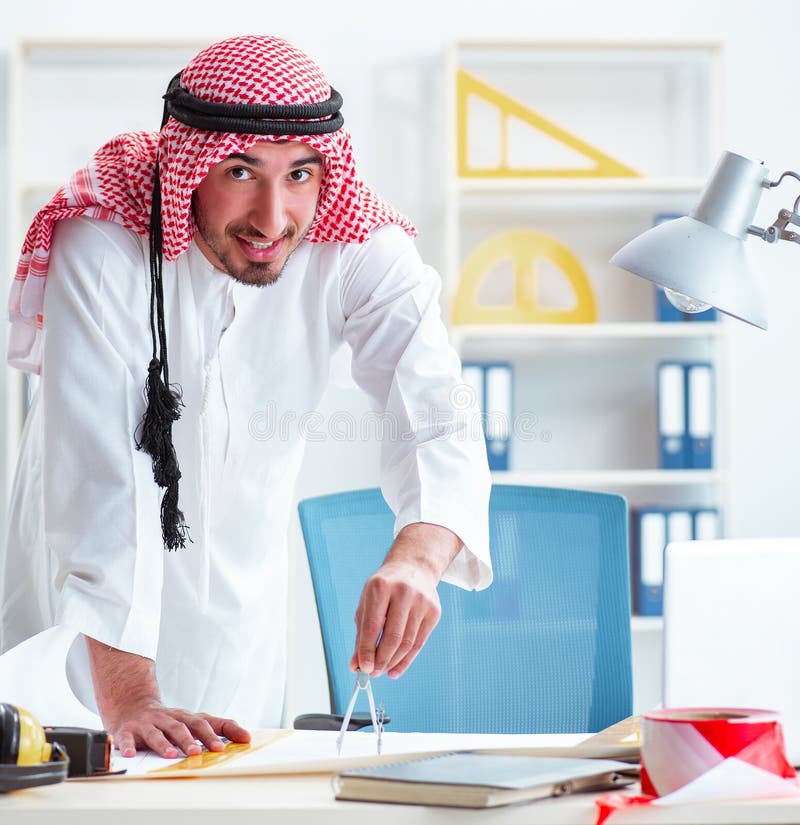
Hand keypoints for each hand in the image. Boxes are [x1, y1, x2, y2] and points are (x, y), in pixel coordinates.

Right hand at [84, 636, 250, 757]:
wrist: (133, 706)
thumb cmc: (169, 719)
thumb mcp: (193, 721)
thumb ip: (219, 728)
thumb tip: (247, 737)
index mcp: (186, 717)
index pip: (206, 722)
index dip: (221, 732)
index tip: (238, 740)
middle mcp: (169, 718)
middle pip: (183, 727)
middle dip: (192, 740)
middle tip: (201, 752)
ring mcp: (148, 724)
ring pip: (158, 733)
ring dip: (165, 744)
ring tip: (173, 755)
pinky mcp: (128, 730)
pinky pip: (127, 738)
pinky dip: (128, 745)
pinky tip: (131, 754)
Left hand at [349, 523, 460, 678]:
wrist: (413, 567)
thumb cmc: (385, 587)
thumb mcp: (367, 602)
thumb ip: (361, 633)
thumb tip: (356, 663)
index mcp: (381, 587)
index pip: (373, 626)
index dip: (367, 650)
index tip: (363, 667)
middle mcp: (404, 592)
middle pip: (393, 637)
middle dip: (381, 660)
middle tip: (373, 673)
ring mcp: (422, 601)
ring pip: (407, 643)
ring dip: (393, 662)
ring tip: (382, 670)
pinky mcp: (434, 612)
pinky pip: (419, 643)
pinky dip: (406, 660)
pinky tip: (396, 669)